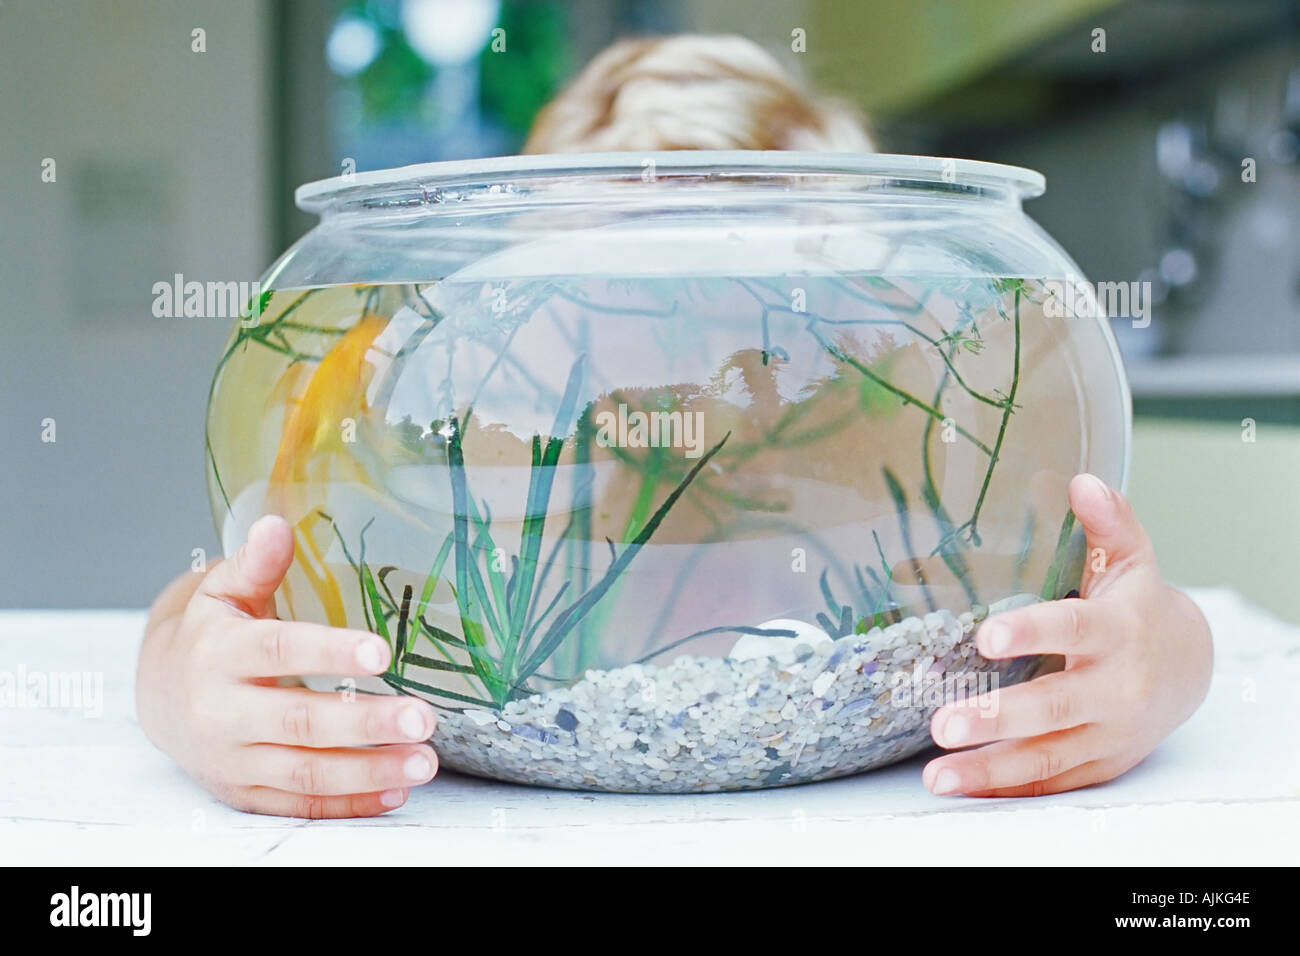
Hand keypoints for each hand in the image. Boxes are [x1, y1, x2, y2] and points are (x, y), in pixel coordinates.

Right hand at [136, 515, 439, 816]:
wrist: (159, 696)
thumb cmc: (210, 635)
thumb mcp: (223, 591)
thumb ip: (255, 563)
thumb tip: (275, 524)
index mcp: (220, 653)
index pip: (278, 651)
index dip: (329, 651)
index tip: (382, 651)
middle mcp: (222, 711)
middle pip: (299, 722)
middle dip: (366, 723)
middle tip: (425, 717)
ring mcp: (232, 759)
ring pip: (305, 774)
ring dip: (370, 771)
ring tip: (426, 762)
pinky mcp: (245, 792)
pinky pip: (300, 806)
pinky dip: (350, 803)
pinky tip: (397, 791)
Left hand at [923, 473, 1212, 796]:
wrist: (1188, 668)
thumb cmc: (1138, 606)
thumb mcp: (1131, 559)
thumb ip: (1108, 522)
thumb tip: (1081, 480)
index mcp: (1116, 631)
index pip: (1071, 629)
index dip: (1030, 632)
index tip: (984, 636)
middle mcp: (1114, 687)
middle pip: (1054, 707)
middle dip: (997, 718)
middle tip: (942, 723)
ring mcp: (1106, 733)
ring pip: (1046, 756)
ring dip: (987, 768)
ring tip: (934, 775)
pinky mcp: (1096, 763)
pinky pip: (1047, 781)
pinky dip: (1002, 788)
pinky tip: (957, 787)